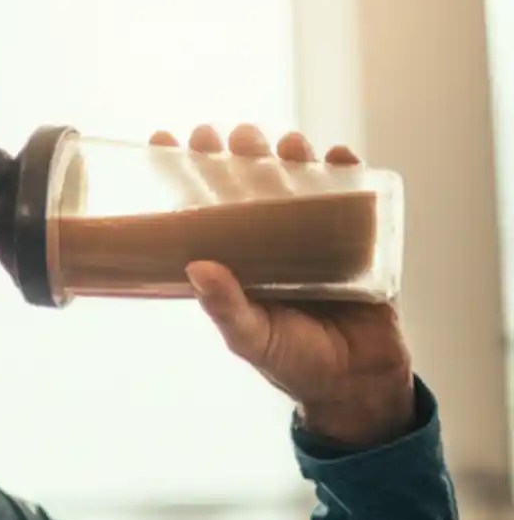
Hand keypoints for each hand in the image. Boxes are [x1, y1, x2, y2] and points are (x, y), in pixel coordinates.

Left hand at [150, 125, 415, 448]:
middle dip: (237, 152)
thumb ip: (226, 306)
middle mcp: (268, 239)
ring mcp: (312, 235)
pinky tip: (339, 156)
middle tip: (227, 135)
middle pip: (248, 181)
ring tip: (284, 142)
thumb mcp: (251, 337)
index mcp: (234, 257)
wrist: (356, 385)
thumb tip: (195, 267)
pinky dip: (346, 171)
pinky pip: (351, 196)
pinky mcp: (355, 238)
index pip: (201, 204)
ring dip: (290, 155)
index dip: (182, 170)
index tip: (163, 138)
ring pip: (297, 179)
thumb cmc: (293, 362)